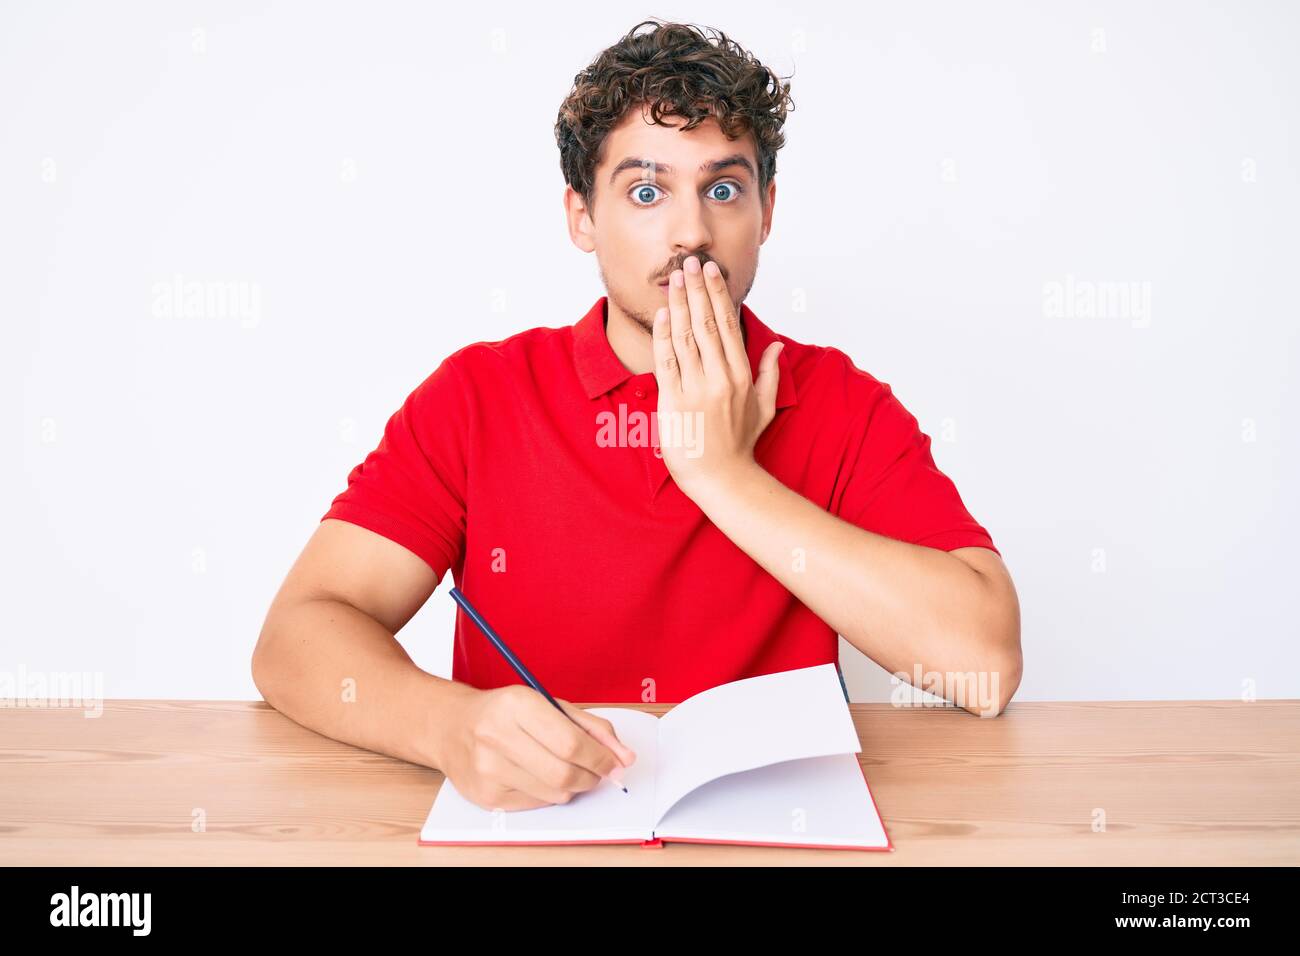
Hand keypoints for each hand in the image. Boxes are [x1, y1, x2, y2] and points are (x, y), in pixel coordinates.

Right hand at [434, 684, 636, 811]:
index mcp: (517, 704)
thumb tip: (623, 757)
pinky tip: (538, 775)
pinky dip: (549, 793)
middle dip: (592, 776)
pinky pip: (537, 803)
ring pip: (554, 793)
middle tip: (597, 771)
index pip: (571, 742)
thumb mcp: (546, 704)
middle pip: (564, 773)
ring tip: (566, 769)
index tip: (614, 763)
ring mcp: (488, 769)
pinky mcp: (486, 796)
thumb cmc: (503, 712)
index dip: (601, 758)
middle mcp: (497, 736)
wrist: (450, 727)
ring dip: (573, 786)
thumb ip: (590, 727)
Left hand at [652, 255, 782, 497]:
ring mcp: (697, 389)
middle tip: (690, 262)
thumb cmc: (740, 445)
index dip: (719, 295)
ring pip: (687, 337)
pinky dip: (664, 335)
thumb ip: (770, 374)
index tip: (712, 272)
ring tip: (674, 279)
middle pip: (707, 323)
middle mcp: (721, 377)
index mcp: (741, 375)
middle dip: (698, 289)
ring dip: (680, 304)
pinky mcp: (675, 401)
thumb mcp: (764, 408)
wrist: (721, 478)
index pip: (729, 325)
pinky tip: (663, 314)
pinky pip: (668, 361)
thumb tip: (775, 346)